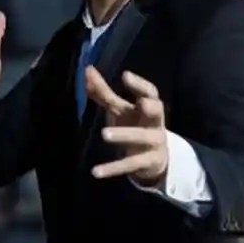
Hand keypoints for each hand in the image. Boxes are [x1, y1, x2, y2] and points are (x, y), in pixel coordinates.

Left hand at [84, 68, 167, 186]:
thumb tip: (87, 70)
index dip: (139, 84)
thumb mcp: (121, 110)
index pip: (150, 92)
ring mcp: (153, 143)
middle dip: (150, 107)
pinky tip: (95, 171)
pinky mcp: (146, 162)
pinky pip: (128, 165)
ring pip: (140, 138)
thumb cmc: (135, 125)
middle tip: (141, 103)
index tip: (125, 76)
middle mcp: (154, 122)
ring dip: (123, 135)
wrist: (155, 159)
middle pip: (156, 112)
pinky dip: (112, 168)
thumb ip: (104, 92)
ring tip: (104, 134)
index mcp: (149, 106)